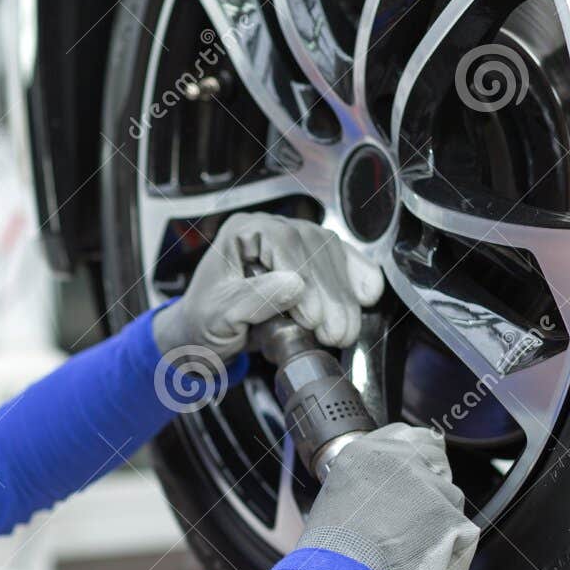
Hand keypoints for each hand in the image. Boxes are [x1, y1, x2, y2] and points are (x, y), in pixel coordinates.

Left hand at [152, 212, 383, 359]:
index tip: (312, 315)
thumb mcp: (217, 315)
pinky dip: (357, 280)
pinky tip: (367, 297)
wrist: (204, 338)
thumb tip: (295, 285)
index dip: (304, 277)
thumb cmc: (203, 323)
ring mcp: (293, 246)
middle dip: (329, 295)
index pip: (282, 242)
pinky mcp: (310, 265)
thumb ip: (254, 299)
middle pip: (313, 249)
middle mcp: (271, 231)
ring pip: (331, 257)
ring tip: (343, 332)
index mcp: (242, 232)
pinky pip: (341, 263)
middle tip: (334, 333)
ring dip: (344, 295)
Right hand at [294, 423, 478, 569]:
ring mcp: (426, 486)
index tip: (416, 476)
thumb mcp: (338, 497)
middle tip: (414, 520)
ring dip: (440, 522)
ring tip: (408, 548)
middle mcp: (398, 460)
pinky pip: (463, 532)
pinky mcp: (448, 515)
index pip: (410, 436)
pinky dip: (451, 551)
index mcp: (366, 452)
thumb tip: (391, 488)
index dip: (417, 460)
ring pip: (450, 499)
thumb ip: (370, 481)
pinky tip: (423, 561)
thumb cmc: (332, 553)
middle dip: (432, 489)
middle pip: (436, 461)